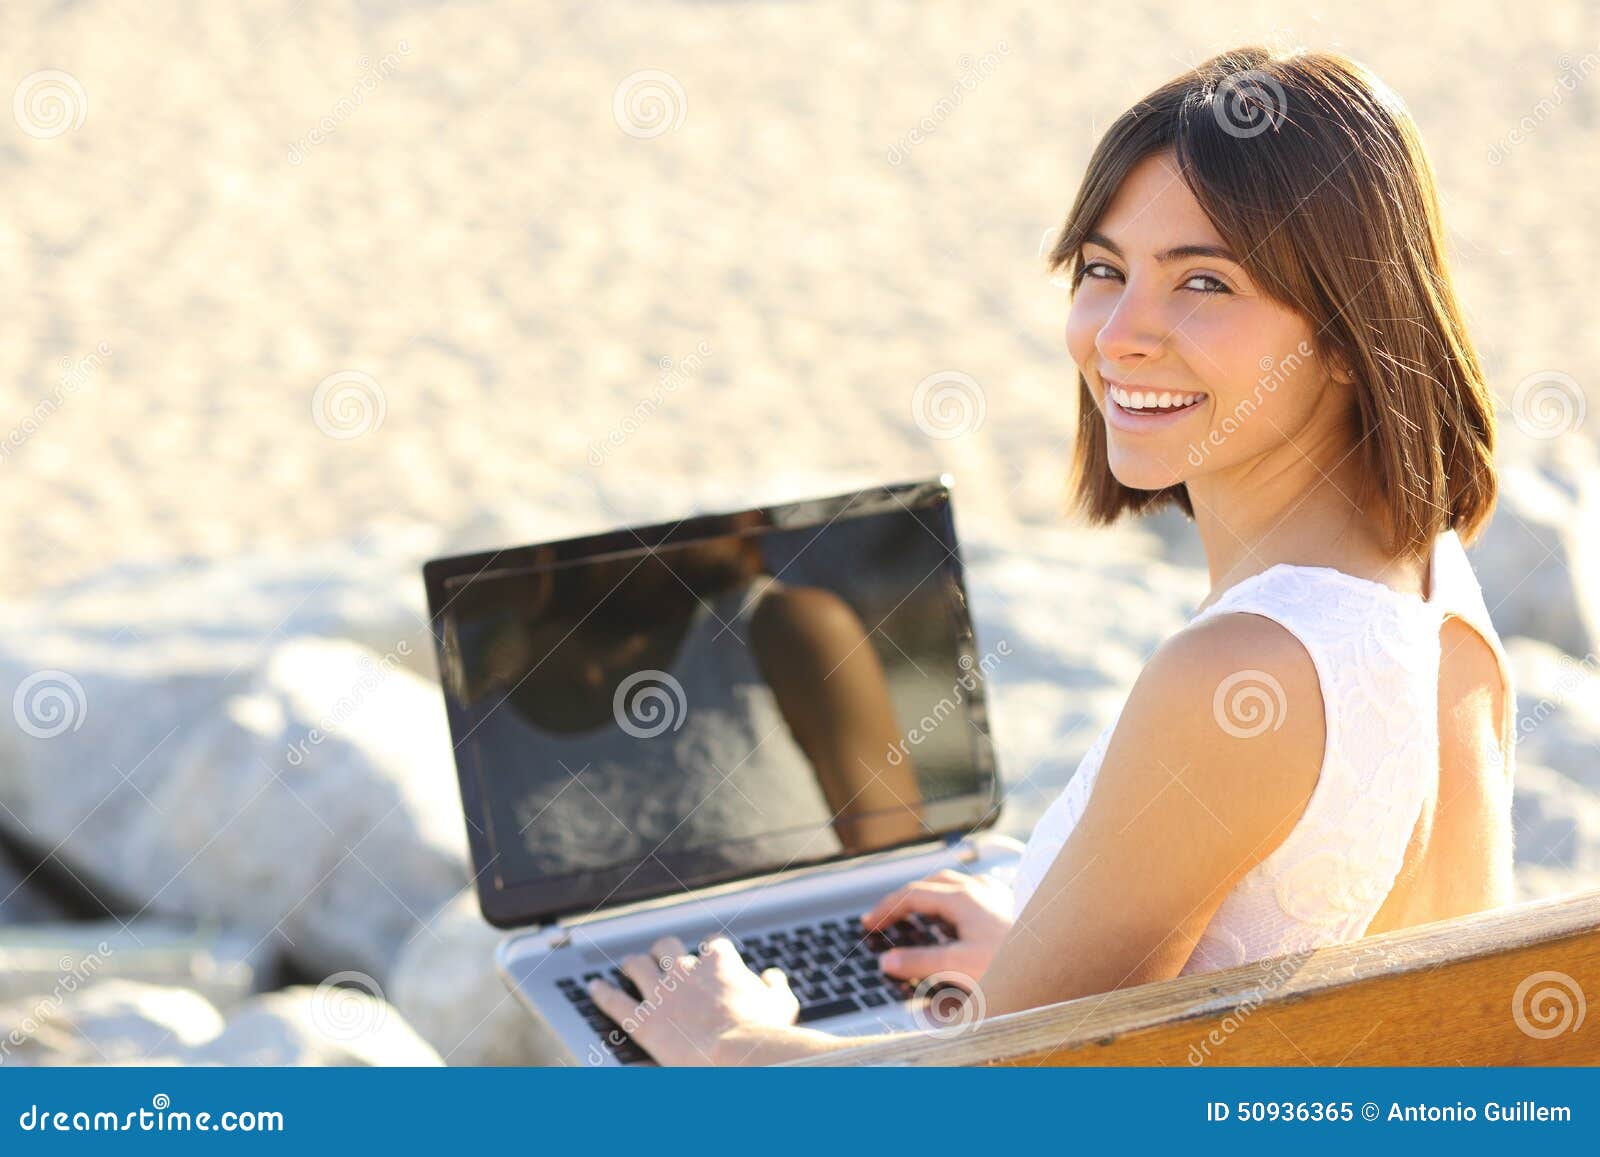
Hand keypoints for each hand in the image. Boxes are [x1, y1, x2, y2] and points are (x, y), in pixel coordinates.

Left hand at [586, 934, 799, 1065]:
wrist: (737, 1058)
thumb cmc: (764, 1034)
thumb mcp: (782, 1005)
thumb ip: (776, 986)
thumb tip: (772, 977)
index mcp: (720, 963)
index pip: (712, 945)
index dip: (709, 953)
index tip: (710, 960)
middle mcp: (686, 969)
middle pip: (667, 945)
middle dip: (664, 950)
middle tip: (662, 958)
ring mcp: (660, 992)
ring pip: (637, 964)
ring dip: (632, 964)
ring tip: (628, 967)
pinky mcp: (641, 1019)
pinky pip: (613, 1000)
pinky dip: (601, 993)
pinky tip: (593, 988)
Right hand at [860, 867, 1014, 986]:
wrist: (1060, 961)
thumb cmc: (1015, 962)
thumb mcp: (960, 966)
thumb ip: (921, 962)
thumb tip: (888, 961)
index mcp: (962, 898)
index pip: (912, 894)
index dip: (886, 908)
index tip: (869, 923)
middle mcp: (979, 890)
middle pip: (931, 883)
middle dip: (906, 898)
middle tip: (888, 917)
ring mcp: (996, 896)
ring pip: (954, 886)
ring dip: (931, 896)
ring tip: (919, 915)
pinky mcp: (1009, 908)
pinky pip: (974, 895)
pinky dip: (955, 903)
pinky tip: (961, 920)